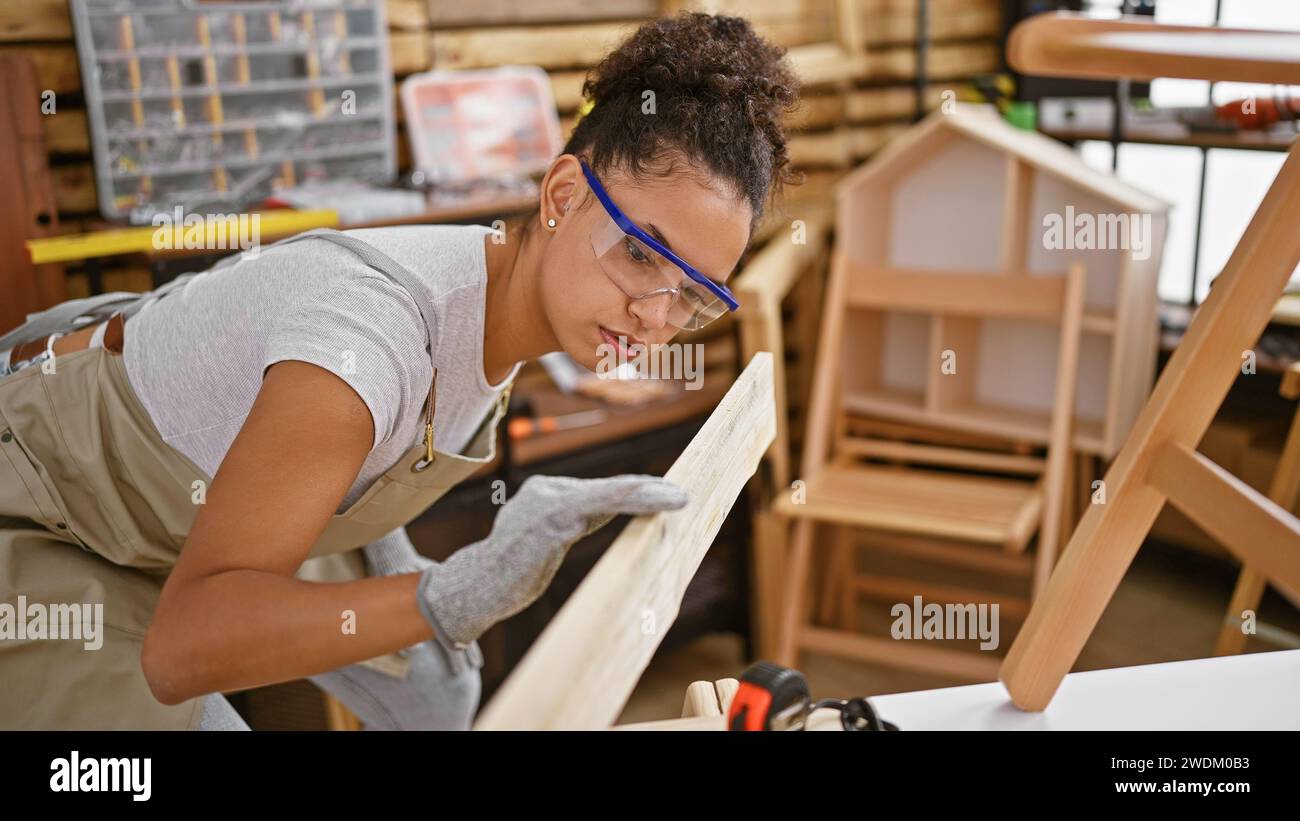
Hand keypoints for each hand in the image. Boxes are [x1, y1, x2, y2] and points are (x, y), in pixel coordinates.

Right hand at [415, 474, 688, 649]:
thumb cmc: (511, 572)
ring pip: (608, 494)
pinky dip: (632, 500)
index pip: (598, 491)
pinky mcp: (550, 519)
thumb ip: (571, 525)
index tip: (663, 494)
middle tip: (680, 494)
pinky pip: (600, 504)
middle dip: (646, 490)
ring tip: (678, 497)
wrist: (474, 589)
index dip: (633, 492)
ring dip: (647, 494)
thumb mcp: (544, 543)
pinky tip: (656, 502)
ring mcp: (548, 502)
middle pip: (607, 489)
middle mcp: (546, 490)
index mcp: (545, 493)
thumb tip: (609, 518)